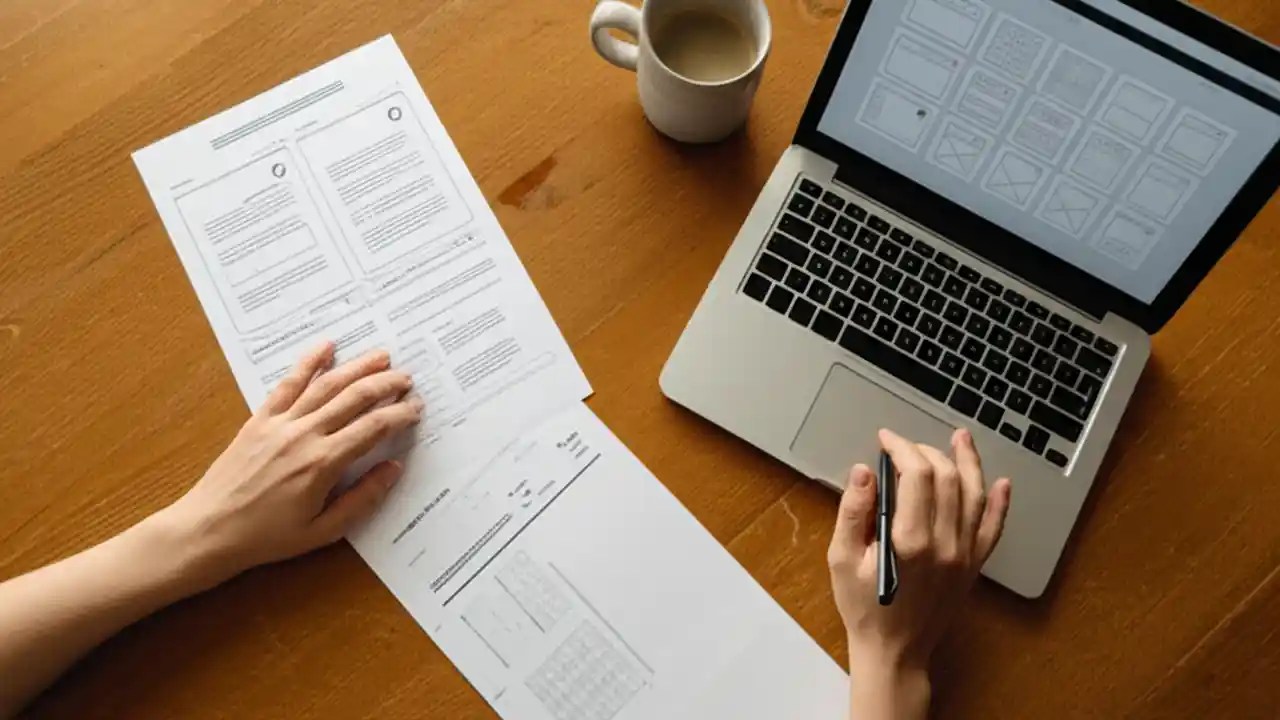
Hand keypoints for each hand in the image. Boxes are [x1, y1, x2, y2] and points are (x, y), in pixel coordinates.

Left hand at [161, 342, 422, 584]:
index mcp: (323, 463)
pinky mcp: (260, 420)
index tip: (415, 407)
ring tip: (380, 356)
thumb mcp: (322, 531)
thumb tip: (393, 468)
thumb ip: (362, 499)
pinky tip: (326, 348)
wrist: (210, 530)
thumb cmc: (267, 537)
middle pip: (354, 398)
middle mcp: (304, 435)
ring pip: (326, 384)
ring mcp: (280, 423)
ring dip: (356, 367)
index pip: (373, 428)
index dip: (400, 414)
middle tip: (406, 377)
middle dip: (385, 383)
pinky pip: (288, 384)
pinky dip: (308, 362)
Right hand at [827, 428, 1010, 712]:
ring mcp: (964, 554)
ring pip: (975, 494)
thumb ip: (852, 512)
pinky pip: (993, 528)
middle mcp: (944, 544)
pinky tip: (999, 482)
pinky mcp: (973, 565)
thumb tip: (862, 471)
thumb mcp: (841, 559)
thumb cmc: (864, 608)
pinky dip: (999, 502)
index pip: (916, 474)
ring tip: (961, 438)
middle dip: (926, 451)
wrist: (895, 651)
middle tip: (905, 446)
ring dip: (969, 462)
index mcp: (909, 541)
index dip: (902, 447)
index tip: (886, 438)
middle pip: (947, 478)